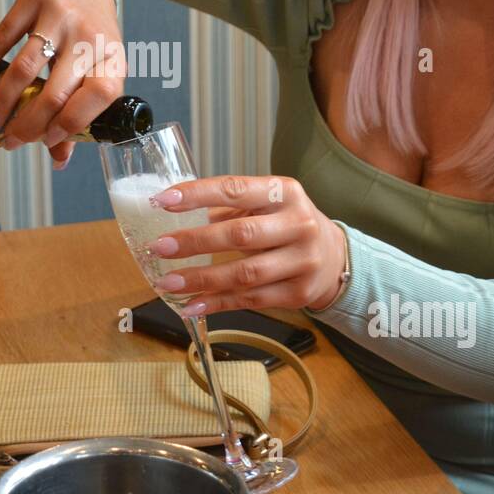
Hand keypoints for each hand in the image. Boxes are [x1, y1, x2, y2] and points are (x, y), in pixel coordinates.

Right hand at [0, 0, 123, 170]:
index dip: (72, 123)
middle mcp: (89, 36)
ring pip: (24, 68)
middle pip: (55, 91)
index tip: (46, 142)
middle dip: (27, 125)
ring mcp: (62, 15)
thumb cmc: (93, 35)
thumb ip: (81, 112)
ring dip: (1, 102)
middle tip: (8, 142)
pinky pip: (3, 36)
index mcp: (113, 58)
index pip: (100, 96)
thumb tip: (59, 159)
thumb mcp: (99, 68)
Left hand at [144, 175, 348, 315]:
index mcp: (285, 193)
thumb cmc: (287, 224)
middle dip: (195, 242)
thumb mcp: (267, 203)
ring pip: (244, 273)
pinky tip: (191, 305)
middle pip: (240, 234)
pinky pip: (250, 300)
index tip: (162, 200)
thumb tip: (173, 210)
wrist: (334, 257)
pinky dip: (217, 303)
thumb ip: (229, 205)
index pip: (235, 188)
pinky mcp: (298, 293)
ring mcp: (302, 261)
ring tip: (167, 282)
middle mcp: (298, 224)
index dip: (197, 194)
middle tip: (160, 247)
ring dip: (201, 279)